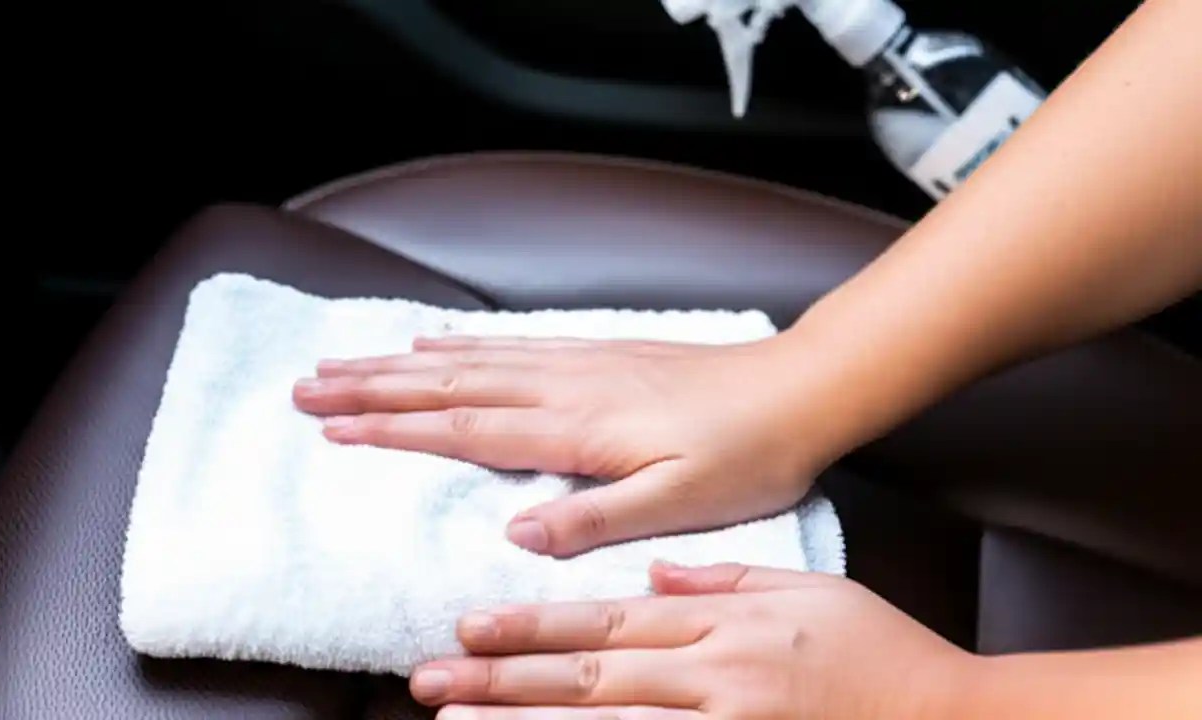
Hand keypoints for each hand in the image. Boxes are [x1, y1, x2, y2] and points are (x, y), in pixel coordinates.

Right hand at [293, 333, 842, 556]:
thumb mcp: (680, 503)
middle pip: (449, 384)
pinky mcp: (597, 354)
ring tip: (346, 361)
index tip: (333, 430)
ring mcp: (578, 363)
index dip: (394, 430)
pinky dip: (462, 341)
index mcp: (576, 427)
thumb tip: (515, 535)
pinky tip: (435, 340)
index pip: (465, 428)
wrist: (798, 390)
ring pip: (471, 358)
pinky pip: (512, 343)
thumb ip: (597, 517)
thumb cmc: (746, 455)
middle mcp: (564, 385)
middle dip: (373, 389)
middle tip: (307, 388)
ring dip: (401, 362)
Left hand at [405, 562, 973, 718]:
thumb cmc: (880, 652)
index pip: (605, 624)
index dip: (532, 626)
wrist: (950, 717)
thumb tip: (651, 578)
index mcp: (721, 625)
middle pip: (587, 681)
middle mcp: (711, 677)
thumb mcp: (806, 590)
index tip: (470, 624)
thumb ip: (723, 578)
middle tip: (430, 678)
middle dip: (501, 679)